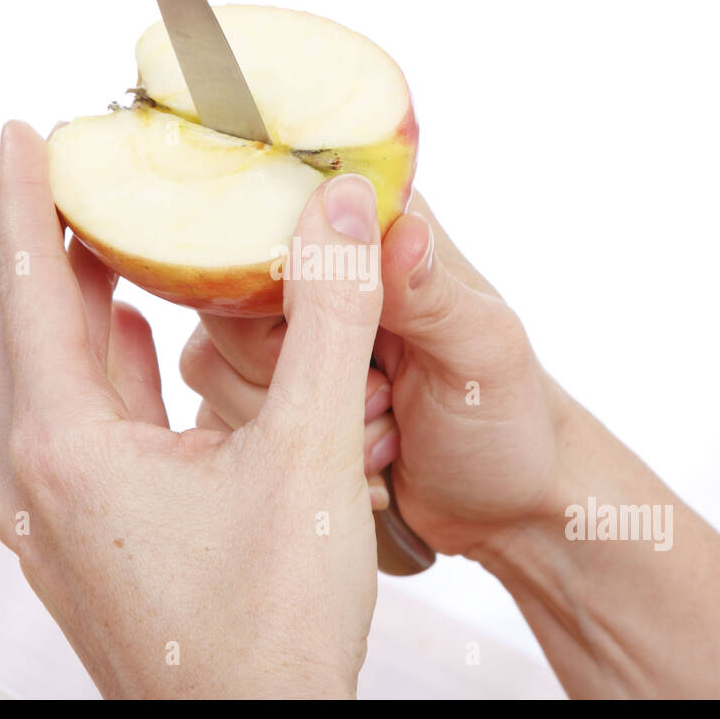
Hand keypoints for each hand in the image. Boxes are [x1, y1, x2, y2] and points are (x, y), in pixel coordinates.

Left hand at [0, 122, 384, 697]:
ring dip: (73, 300)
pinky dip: (100, 363)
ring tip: (113, 234)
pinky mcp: (80, 539)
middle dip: (42, 237)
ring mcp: (48, 516)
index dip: (20, 196)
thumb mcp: (314, 456)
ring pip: (42, 376)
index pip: (28, 285)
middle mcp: (31, 479)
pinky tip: (141, 340)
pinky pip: (72, 423)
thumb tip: (340, 208)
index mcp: (63, 447)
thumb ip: (327, 319)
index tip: (16, 128)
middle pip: (17, 324)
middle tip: (76, 167)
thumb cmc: (272, 624)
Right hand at [181, 191, 566, 557]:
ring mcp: (288, 336)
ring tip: (378, 432)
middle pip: (228, 288)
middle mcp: (320, 275)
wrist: (495, 506)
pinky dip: (279, 447)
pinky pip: (217, 405)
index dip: (290, 281)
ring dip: (293, 414)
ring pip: (213, 354)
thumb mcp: (482, 354)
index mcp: (377, 233)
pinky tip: (349, 462)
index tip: (331, 339)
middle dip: (291, 365)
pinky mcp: (269, 393)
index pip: (283, 212)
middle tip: (379, 396)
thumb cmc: (506, 419)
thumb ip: (432, 292)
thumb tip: (399, 230)